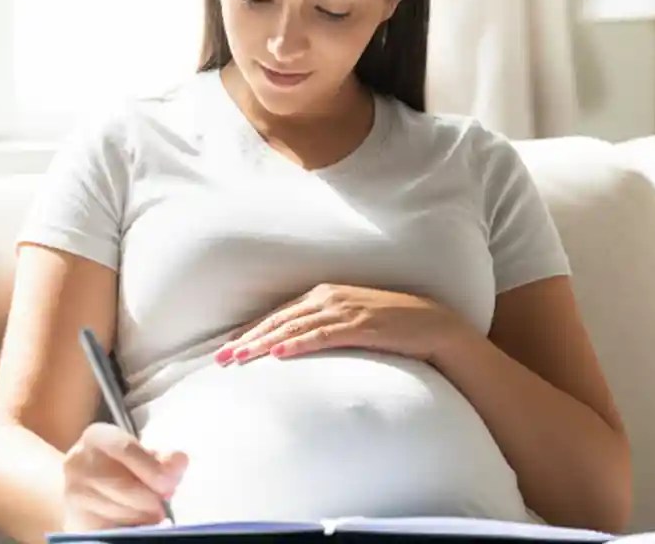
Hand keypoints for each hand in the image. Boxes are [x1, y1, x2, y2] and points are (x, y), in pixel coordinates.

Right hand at [61, 423, 187, 531]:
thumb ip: (163, 458)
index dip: (154, 471)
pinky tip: (132, 524)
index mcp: (97, 437)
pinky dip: (129, 529)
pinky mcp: (76, 522)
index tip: (170, 486)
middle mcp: (79, 463)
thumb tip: (179, 461)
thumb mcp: (139, 454)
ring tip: (144, 514)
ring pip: (123, 515)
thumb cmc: (117, 467)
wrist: (80, 486)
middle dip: (152, 501)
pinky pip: (113, 531)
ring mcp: (73, 495)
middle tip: (160, 506)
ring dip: (142, 519)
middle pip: (128, 488)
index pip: (128, 451)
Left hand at [214, 284, 471, 364]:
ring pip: (293, 327)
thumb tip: (292, 348)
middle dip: (246, 339)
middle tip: (220, 359)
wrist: (433, 325)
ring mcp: (344, 309)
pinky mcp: (360, 325)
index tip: (226, 350)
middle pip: (278, 319)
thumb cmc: (389, 326)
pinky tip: (280, 353)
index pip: (277, 314)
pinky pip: (322, 335)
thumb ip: (322, 329)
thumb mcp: (350, 322)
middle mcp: (328, 297)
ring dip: (263, 343)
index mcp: (323, 294)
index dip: (249, 331)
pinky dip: (298, 343)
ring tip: (240, 359)